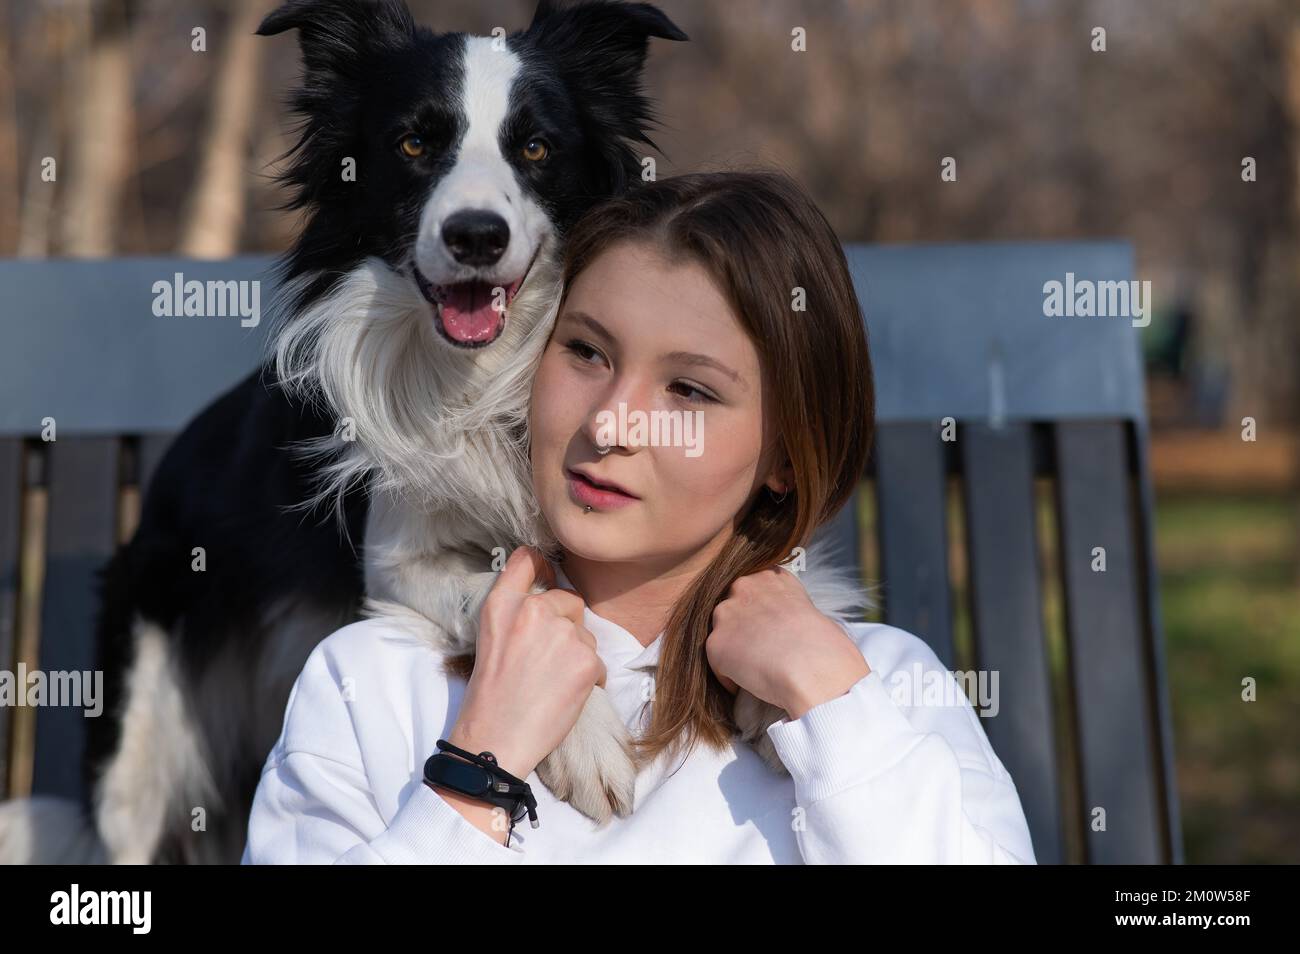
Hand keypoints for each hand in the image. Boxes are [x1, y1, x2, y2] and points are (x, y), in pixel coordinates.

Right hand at [448, 546, 605, 778]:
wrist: (496, 738)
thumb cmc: (490, 692)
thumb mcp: (489, 636)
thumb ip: (513, 605)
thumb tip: (545, 583)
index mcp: (503, 604)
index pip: (527, 560)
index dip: (541, 564)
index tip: (547, 572)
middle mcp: (533, 611)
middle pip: (569, 601)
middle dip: (565, 625)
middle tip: (545, 660)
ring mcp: (563, 634)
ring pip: (585, 634)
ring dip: (576, 654)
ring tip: (550, 682)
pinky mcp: (586, 660)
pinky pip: (598, 661)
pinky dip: (588, 679)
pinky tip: (564, 695)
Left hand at [706, 565, 871, 719]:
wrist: (814, 668)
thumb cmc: (825, 645)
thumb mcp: (812, 610)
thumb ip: (787, 610)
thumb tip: (784, 629)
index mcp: (770, 576)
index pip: (754, 590)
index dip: (760, 614)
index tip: (771, 630)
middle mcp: (744, 587)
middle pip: (733, 609)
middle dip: (743, 629)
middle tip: (761, 650)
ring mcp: (725, 614)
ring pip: (723, 634)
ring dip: (735, 650)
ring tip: (756, 669)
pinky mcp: (715, 644)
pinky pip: (718, 664)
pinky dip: (730, 676)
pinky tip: (748, 685)